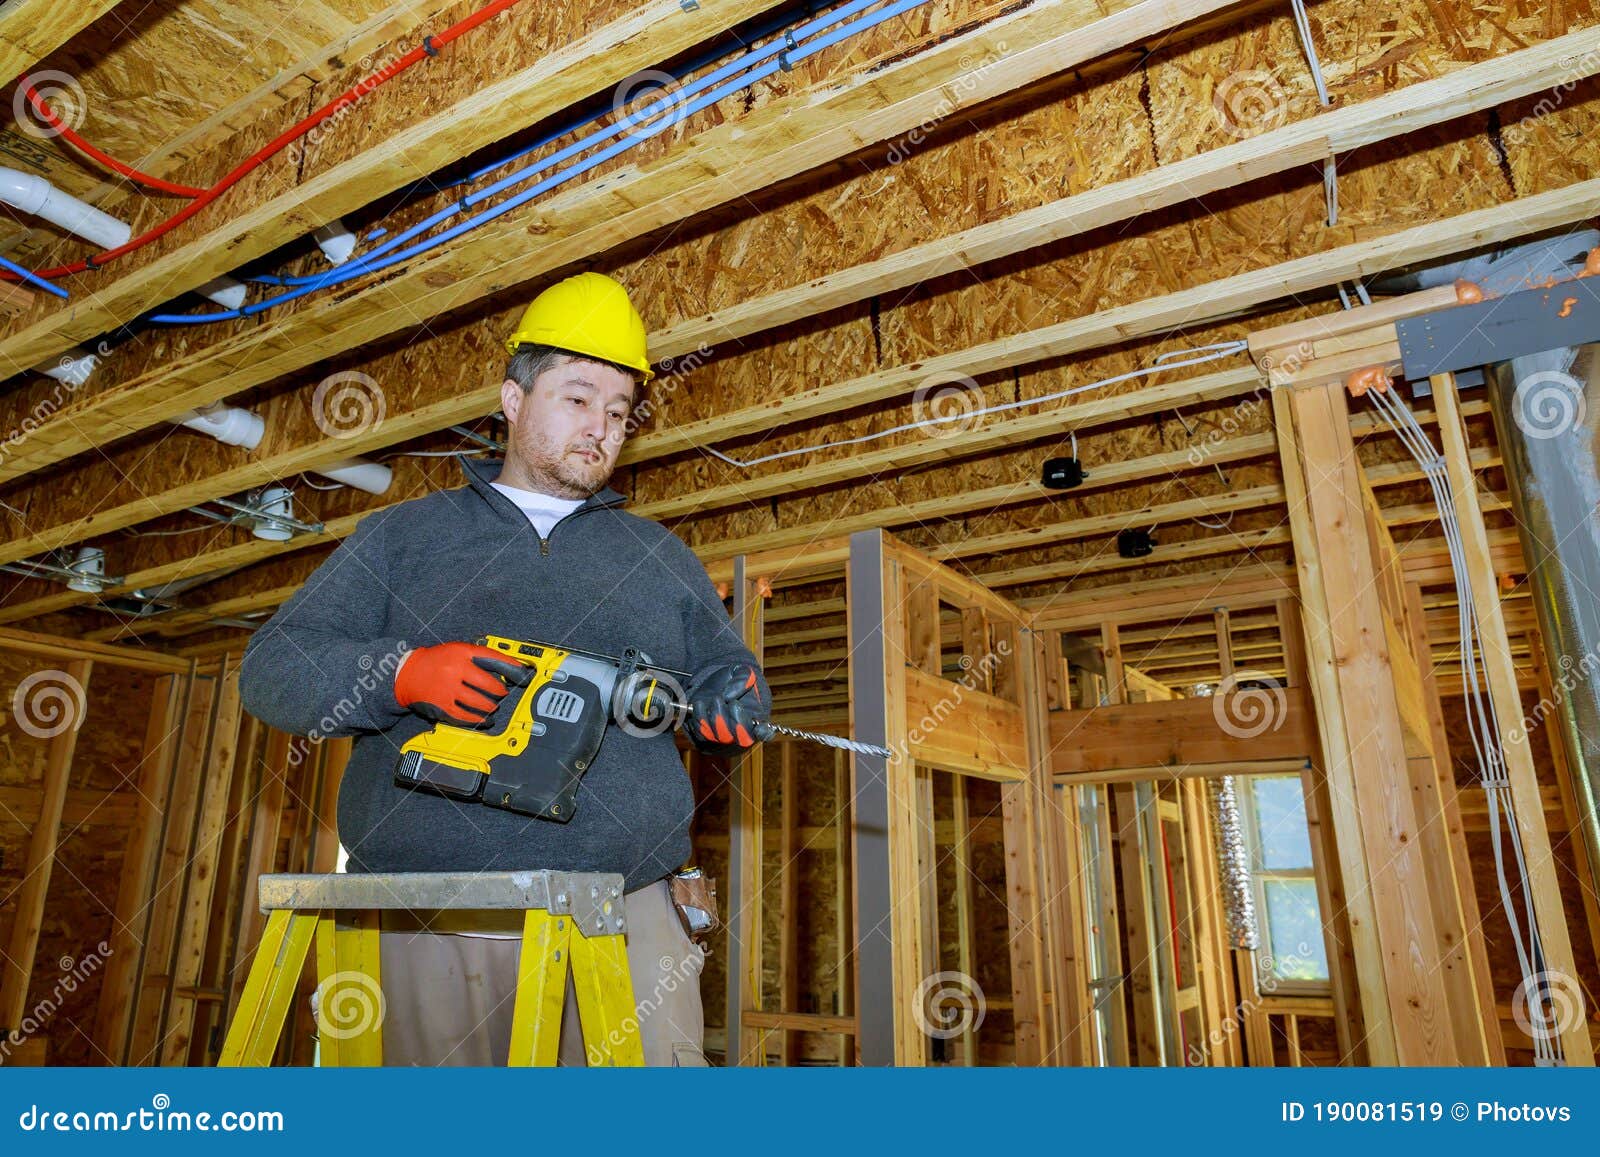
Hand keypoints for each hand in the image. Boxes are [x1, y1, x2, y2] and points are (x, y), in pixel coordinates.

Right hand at [393, 642, 528, 724]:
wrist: (407, 673)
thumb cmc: (436, 661)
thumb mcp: (457, 650)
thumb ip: (478, 658)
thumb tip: (506, 669)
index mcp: (461, 653)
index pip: (493, 658)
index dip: (511, 666)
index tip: (523, 673)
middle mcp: (455, 670)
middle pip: (489, 684)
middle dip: (500, 692)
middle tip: (503, 694)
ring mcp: (448, 689)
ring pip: (480, 702)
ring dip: (491, 707)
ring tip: (493, 707)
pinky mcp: (442, 705)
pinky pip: (465, 716)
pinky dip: (478, 719)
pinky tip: (484, 719)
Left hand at [688, 660, 767, 752]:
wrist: (709, 682)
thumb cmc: (730, 679)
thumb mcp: (740, 670)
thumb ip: (743, 678)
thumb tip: (730, 696)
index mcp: (756, 716)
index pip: (765, 733)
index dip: (764, 733)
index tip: (759, 726)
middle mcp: (741, 730)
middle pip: (743, 740)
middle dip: (736, 722)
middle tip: (730, 703)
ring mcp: (723, 735)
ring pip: (721, 737)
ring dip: (716, 717)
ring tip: (715, 698)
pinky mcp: (705, 735)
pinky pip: (702, 734)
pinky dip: (700, 718)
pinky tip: (701, 704)